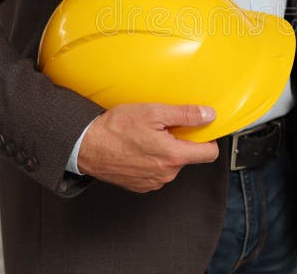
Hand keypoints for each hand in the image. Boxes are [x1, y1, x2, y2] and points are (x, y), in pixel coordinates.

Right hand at [77, 103, 219, 192]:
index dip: (208, 139)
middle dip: (180, 141)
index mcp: (173, 156)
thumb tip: (207, 115)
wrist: (86, 145)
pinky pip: (156, 172)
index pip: (209, 154)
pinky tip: (138, 148)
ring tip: (147, 137)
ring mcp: (153, 182)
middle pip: (188, 156)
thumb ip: (185, 115)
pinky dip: (152, 160)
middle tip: (163, 127)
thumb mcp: (154, 112)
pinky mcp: (141, 185)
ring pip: (171, 164)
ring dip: (165, 151)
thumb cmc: (115, 129)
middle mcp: (166, 173)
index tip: (202, 130)